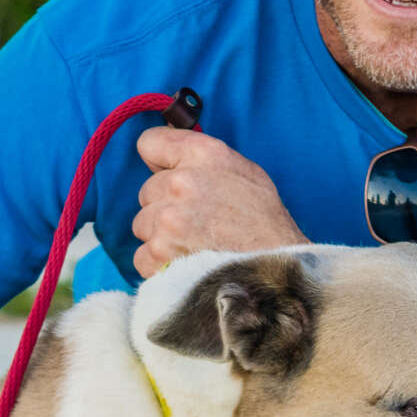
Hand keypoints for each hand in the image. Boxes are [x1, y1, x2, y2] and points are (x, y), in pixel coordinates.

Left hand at [131, 127, 303, 277]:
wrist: (275, 273)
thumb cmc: (265, 225)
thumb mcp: (245, 174)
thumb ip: (203, 160)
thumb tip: (166, 155)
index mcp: (204, 155)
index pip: (150, 142)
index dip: (159, 161)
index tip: (168, 173)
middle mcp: (181, 183)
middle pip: (147, 190)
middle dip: (165, 205)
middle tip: (196, 222)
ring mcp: (167, 221)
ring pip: (143, 224)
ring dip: (161, 236)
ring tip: (194, 245)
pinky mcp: (158, 255)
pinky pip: (141, 255)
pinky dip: (158, 264)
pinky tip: (186, 264)